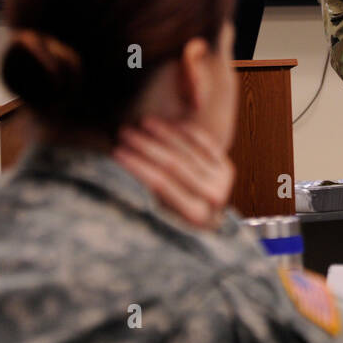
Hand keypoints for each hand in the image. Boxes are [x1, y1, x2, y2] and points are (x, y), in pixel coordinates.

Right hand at [113, 116, 233, 228]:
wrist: (202, 219)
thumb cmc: (169, 219)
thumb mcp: (156, 214)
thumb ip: (143, 195)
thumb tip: (115, 169)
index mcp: (194, 216)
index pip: (160, 183)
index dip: (138, 165)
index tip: (116, 152)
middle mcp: (213, 198)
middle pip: (174, 165)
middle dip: (146, 146)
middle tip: (124, 132)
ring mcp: (223, 181)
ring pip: (187, 150)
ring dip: (163, 134)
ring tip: (141, 123)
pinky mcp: (227, 168)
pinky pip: (205, 142)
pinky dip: (185, 131)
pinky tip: (166, 123)